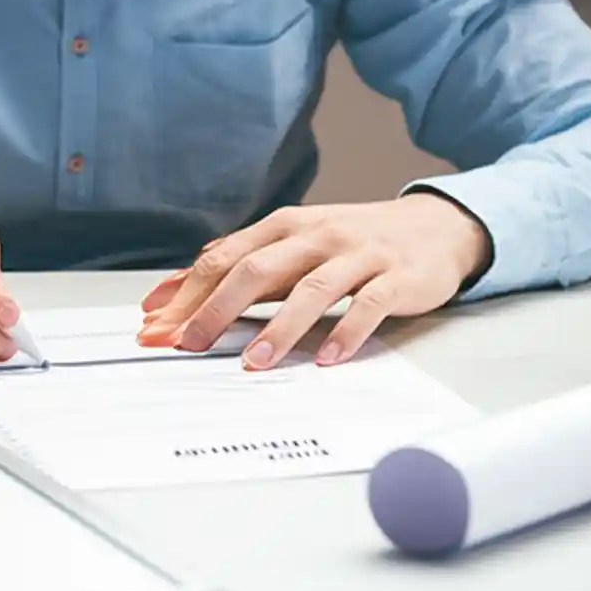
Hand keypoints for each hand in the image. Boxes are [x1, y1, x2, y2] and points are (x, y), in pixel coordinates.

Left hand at [137, 194, 490, 368]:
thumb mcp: (291, 245)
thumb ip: (236, 267)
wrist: (434, 227)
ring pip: (312, 290)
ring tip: (254, 363)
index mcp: (284, 227)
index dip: (187, 293)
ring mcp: (358, 255)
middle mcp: (317, 235)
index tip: (155, 327)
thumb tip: (168, 295)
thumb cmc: (351, 242)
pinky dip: (348, 332)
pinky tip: (329, 358)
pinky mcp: (396, 277)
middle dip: (218, 309)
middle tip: (189, 344)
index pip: (224, 258)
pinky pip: (369, 306)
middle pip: (258, 269)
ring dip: (280, 329)